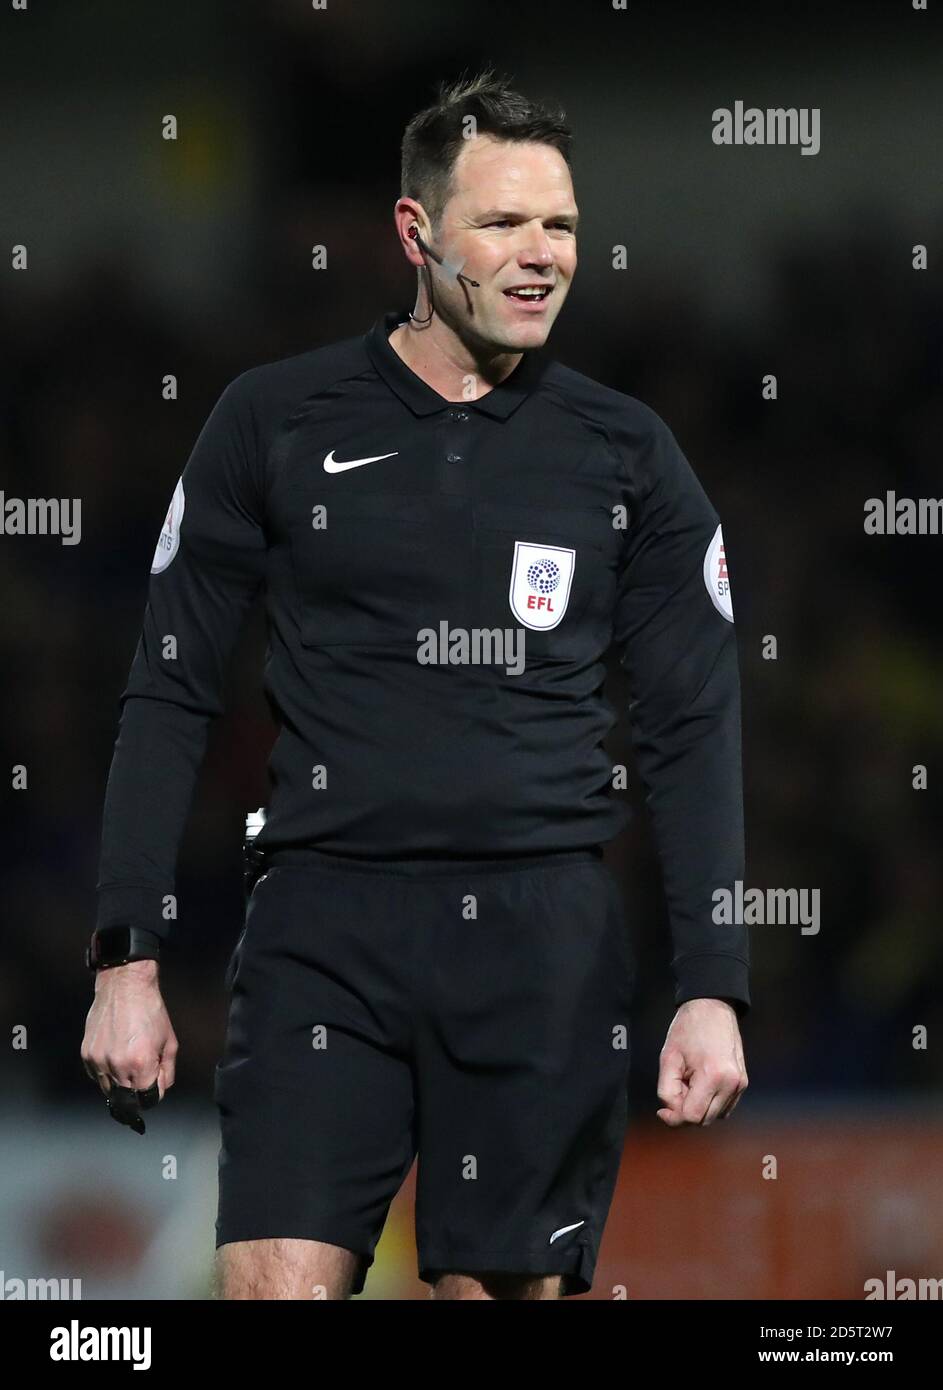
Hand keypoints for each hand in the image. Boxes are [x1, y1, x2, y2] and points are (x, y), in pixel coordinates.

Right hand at [81, 959, 176, 1130]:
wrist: (125, 987)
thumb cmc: (150, 1011)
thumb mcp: (170, 1042)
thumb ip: (167, 1071)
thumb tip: (160, 1089)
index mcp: (141, 1063)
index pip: (146, 1099)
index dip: (152, 1094)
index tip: (153, 1085)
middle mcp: (118, 1065)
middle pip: (126, 1097)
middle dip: (136, 1089)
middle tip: (141, 1071)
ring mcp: (99, 1060)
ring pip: (109, 1089)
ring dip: (119, 1082)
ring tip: (127, 1059)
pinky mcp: (87, 1054)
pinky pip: (96, 1075)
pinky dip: (105, 1072)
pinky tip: (115, 1054)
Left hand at [656, 997, 746, 1126]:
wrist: (712, 1007)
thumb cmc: (687, 1029)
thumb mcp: (668, 1058)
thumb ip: (667, 1091)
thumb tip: (672, 1114)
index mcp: (713, 1076)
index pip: (692, 1116)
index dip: (674, 1118)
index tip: (662, 1109)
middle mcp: (732, 1084)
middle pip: (704, 1120)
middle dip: (685, 1111)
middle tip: (677, 1087)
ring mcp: (740, 1084)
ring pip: (714, 1116)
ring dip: (698, 1107)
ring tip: (689, 1081)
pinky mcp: (743, 1083)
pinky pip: (723, 1107)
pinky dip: (710, 1103)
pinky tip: (701, 1084)